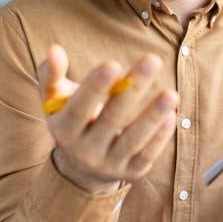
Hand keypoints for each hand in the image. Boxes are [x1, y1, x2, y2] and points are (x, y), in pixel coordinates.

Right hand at [37, 44, 178, 193]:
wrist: (81, 166)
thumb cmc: (71, 118)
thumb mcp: (55, 100)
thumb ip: (51, 74)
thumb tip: (54, 49)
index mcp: (64, 130)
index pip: (79, 109)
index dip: (94, 87)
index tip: (112, 63)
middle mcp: (85, 150)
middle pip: (112, 119)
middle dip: (133, 88)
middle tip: (152, 59)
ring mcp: (110, 163)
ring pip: (133, 140)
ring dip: (153, 116)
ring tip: (171, 93)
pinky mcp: (132, 171)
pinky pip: (147, 154)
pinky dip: (160, 136)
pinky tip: (171, 114)